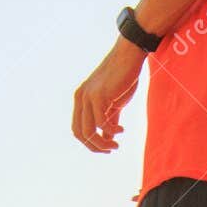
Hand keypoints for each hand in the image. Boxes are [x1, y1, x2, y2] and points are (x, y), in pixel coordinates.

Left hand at [72, 37, 145, 152]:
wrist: (129, 56)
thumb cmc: (123, 78)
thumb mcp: (114, 104)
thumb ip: (109, 120)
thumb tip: (107, 138)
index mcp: (80, 99)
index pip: (77, 129)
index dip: (89, 143)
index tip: (107, 148)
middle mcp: (80, 98)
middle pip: (80, 133)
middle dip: (95, 147)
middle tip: (112, 149)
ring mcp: (88, 96)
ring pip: (89, 132)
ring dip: (103, 143)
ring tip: (116, 144)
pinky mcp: (99, 96)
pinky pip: (101, 123)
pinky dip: (112, 131)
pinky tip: (121, 130)